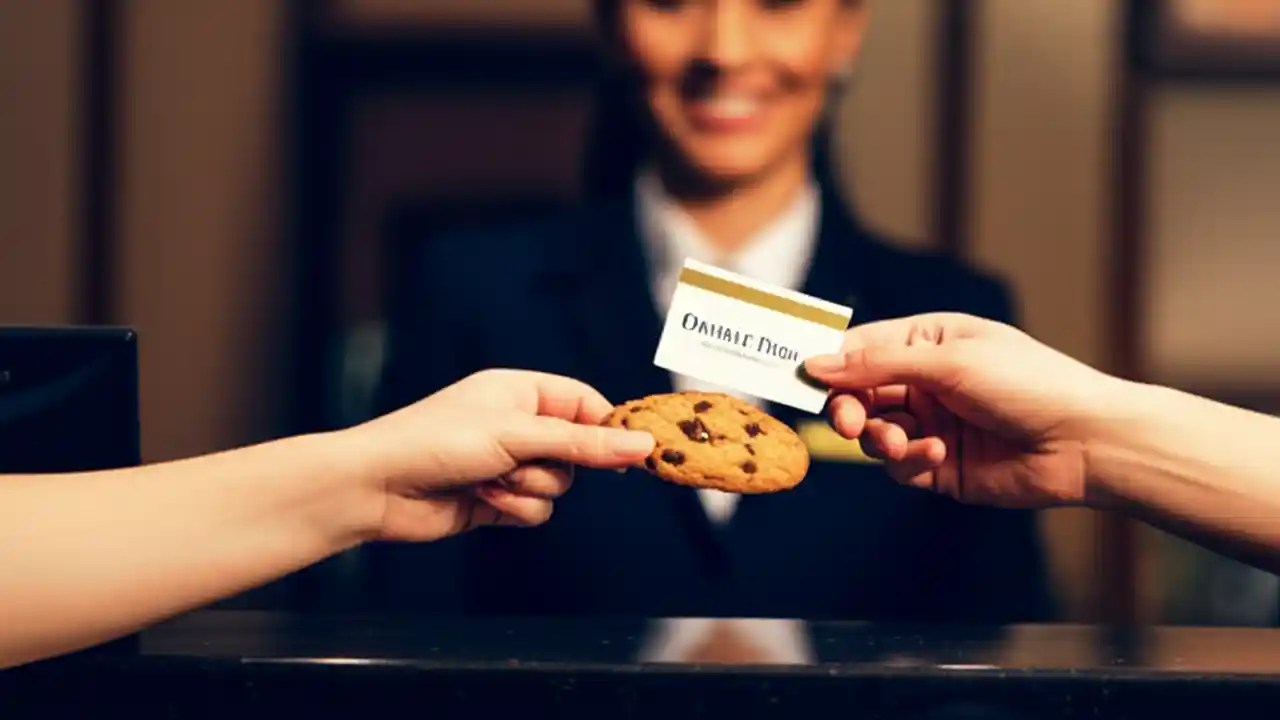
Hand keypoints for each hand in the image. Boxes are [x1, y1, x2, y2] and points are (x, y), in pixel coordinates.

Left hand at [342, 369, 654, 540]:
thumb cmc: (436, 442)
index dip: (609, 426)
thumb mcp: (517, 435)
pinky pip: (536, 510)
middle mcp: (515, 425)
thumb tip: (643, 445)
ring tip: (492, 480)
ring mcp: (506, 464)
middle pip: (577, 449)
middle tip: (529, 462)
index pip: (584, 402)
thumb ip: (583, 443)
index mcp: (519, 391)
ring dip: (530, 488)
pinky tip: (483, 500)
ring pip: (558, 484)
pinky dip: (516, 509)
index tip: (634, 450)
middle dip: (557, 463)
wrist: (377, 487)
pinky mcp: (496, 500)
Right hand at [803, 313, 1127, 507]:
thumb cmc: (1028, 382)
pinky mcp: (941, 468)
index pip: (861, 348)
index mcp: (928, 342)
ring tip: (897, 443)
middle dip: (849, 407)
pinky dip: (908, 461)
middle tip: (851, 421)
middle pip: (859, 394)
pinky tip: (937, 455)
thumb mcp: (949, 361)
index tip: (802, 379)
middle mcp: (926, 382)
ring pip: (874, 433)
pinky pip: (900, 466)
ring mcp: (933, 425)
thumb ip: (879, 364)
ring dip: (878, 438)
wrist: (1086, 441)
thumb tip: (816, 364)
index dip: (830, 363)